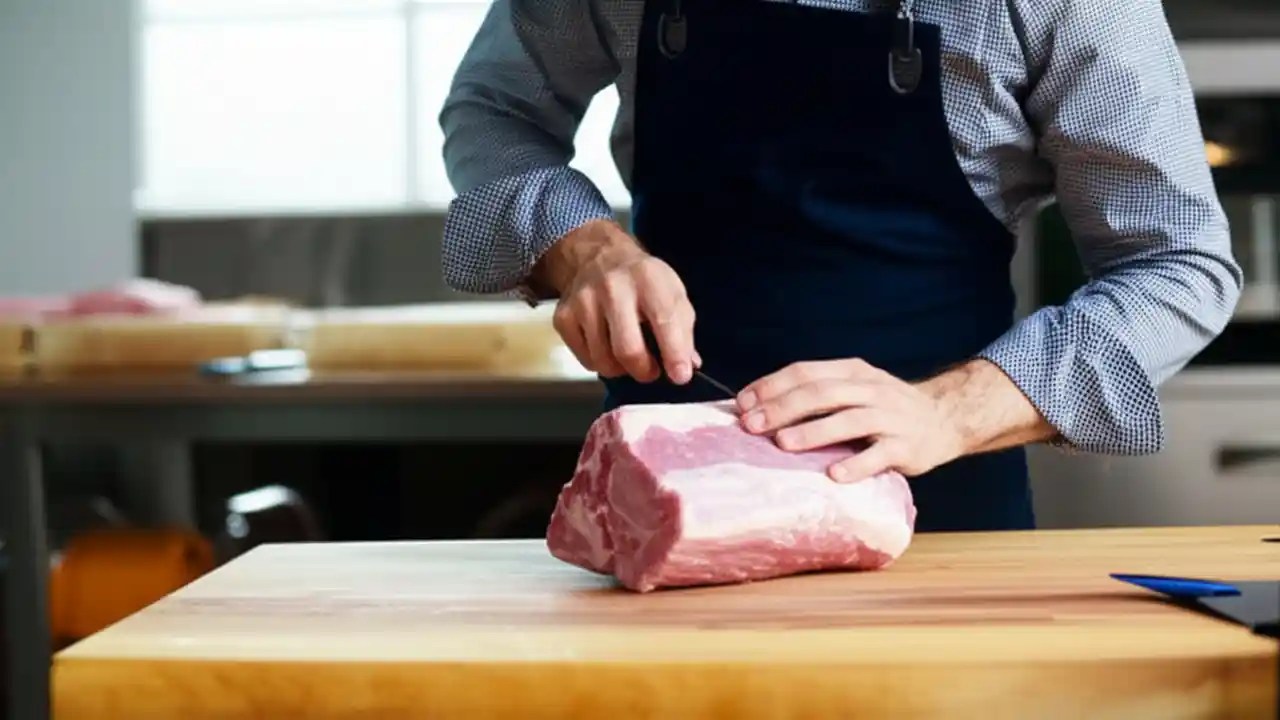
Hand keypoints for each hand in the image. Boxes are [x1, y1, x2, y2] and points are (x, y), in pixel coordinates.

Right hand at [535, 219, 697, 382]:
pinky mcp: (563, 316)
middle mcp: (613, 287)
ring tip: (629, 356)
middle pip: (627, 349)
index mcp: (648, 278)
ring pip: (604, 360)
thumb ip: (683, 330)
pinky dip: (600, 363)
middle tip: (652, 371)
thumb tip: (686, 367)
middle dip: (645, 371)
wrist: (599, 257)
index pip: (664, 321)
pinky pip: (585, 359)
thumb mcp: (673, 293)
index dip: (675, 354)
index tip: (681, 376)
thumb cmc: (643, 281)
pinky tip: (608, 347)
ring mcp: (583, 301)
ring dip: (622, 369)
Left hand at [735, 358, 966, 481]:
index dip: (772, 386)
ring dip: (814, 431)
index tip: (742, 403)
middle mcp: (870, 390)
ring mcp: (890, 417)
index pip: (806, 372)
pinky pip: (879, 455)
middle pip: (822, 393)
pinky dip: (857, 464)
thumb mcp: (854, 389)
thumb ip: (818, 394)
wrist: (944, 418)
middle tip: (752, 425)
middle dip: (783, 408)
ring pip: (849, 420)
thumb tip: (760, 409)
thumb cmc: (884, 408)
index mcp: (852, 372)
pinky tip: (834, 474)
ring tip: (783, 443)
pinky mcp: (906, 447)